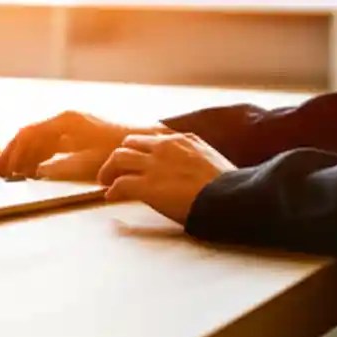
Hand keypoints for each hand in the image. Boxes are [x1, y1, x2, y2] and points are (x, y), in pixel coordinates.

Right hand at [0, 111, 169, 181]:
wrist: (141, 144)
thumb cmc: (116, 152)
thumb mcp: (87, 163)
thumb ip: (59, 167)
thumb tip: (36, 171)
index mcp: (64, 123)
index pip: (28, 135)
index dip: (13, 152)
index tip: (4, 168)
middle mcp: (64, 120)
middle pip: (30, 135)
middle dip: (14, 153)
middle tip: (1, 171)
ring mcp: (71, 126)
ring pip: (38, 140)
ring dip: (25, 156)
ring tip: (14, 173)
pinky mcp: (77, 134)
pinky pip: (50, 143)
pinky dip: (38, 155)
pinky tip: (34, 169)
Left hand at [98, 133, 236, 224]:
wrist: (231, 199)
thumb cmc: (229, 188)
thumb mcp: (213, 161)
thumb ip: (197, 160)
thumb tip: (194, 171)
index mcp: (184, 139)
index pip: (153, 138)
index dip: (141, 149)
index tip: (137, 158)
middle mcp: (165, 146)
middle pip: (130, 142)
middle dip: (121, 155)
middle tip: (115, 168)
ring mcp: (154, 165)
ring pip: (119, 157)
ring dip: (109, 169)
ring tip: (105, 180)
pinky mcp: (147, 185)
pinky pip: (120, 184)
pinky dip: (112, 190)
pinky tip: (110, 196)